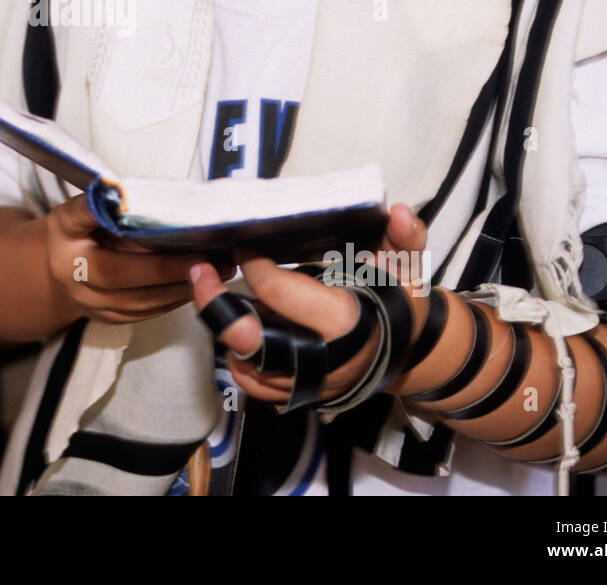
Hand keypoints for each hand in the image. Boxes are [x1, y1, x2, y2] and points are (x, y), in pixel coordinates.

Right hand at [43, 193, 230, 325]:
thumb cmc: (80, 234)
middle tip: (207, 256)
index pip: (79, 220)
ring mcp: (91, 303)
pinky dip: (175, 299)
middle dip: (167, 267)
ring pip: (139, 299)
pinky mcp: (111, 318)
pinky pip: (147, 312)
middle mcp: (72, 274)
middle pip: (118, 273)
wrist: (62, 273)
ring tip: (217, 269)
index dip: (99, 211)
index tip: (128, 201)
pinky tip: (199, 283)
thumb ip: (104, 204)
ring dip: (181, 286)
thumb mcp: (81, 211)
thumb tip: (138, 194)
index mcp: (64, 237)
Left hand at [189, 203, 429, 405]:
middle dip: (216, 305)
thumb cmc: (398, 305)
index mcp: (345, 324)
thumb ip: (404, 239)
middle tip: (199, 270)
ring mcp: (306, 384)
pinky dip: (237, 352)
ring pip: (243, 361)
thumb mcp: (406, 268)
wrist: (407, 355)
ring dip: (223, 325)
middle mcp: (321, 361)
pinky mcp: (296, 395)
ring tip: (213, 290)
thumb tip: (401, 211)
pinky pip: (251, 382)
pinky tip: (235, 320)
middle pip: (250, 341)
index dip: (256, 265)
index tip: (243, 244)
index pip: (281, 292)